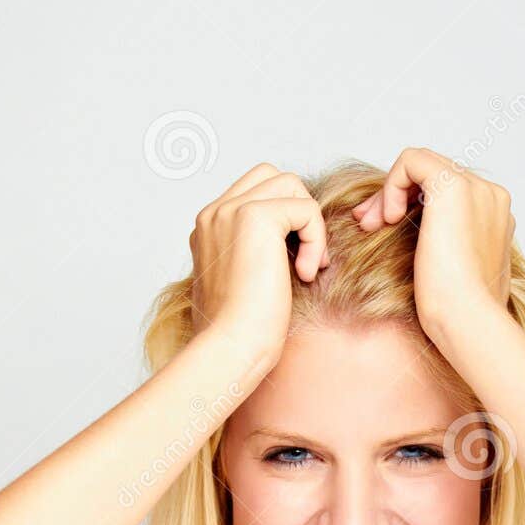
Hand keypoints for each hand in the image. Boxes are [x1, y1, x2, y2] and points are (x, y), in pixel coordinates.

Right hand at [189, 163, 329, 373]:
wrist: (230, 348)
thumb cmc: (239, 331)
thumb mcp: (245, 281)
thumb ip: (256, 251)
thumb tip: (291, 242)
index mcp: (209, 226)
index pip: (256, 190)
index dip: (286, 217)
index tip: (293, 262)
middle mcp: (214, 213)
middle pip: (274, 177)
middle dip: (299, 211)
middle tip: (306, 258)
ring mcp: (230, 211)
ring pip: (291, 185)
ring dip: (310, 225)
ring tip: (306, 267)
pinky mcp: (254, 218)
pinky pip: (305, 208)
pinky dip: (315, 239)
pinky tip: (304, 274)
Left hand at [352, 147, 513, 350]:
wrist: (466, 319)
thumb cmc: (459, 311)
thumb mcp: (457, 274)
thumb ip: (450, 249)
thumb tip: (431, 246)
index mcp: (493, 215)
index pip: (446, 188)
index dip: (409, 201)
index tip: (381, 226)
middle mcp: (489, 196)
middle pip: (431, 174)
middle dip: (393, 195)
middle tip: (366, 224)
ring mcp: (475, 188)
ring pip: (421, 164)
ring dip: (388, 191)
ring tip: (370, 224)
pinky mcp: (452, 187)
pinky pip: (412, 161)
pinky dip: (391, 183)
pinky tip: (387, 217)